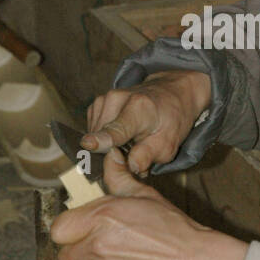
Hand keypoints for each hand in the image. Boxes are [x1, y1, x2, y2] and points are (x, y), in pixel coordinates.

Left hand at [50, 151, 246, 259]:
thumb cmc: (174, 230)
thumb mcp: (146, 197)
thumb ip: (120, 178)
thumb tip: (111, 157)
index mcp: (101, 217)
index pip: (59, 230)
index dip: (69, 231)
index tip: (80, 232)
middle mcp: (97, 246)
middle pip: (66, 256)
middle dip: (80, 253)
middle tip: (102, 249)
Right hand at [81, 70, 211, 176]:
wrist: (170, 93)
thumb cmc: (170, 120)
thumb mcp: (168, 143)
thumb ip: (148, 155)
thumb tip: (130, 167)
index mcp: (140, 109)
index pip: (118, 129)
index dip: (102, 139)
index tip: (88, 144)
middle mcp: (119, 99)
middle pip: (102, 137)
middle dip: (113, 153)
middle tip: (134, 153)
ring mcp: (105, 99)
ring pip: (95, 135)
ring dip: (109, 145)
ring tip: (130, 141)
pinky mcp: (98, 103)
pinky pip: (94, 130)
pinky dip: (105, 136)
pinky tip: (122, 134)